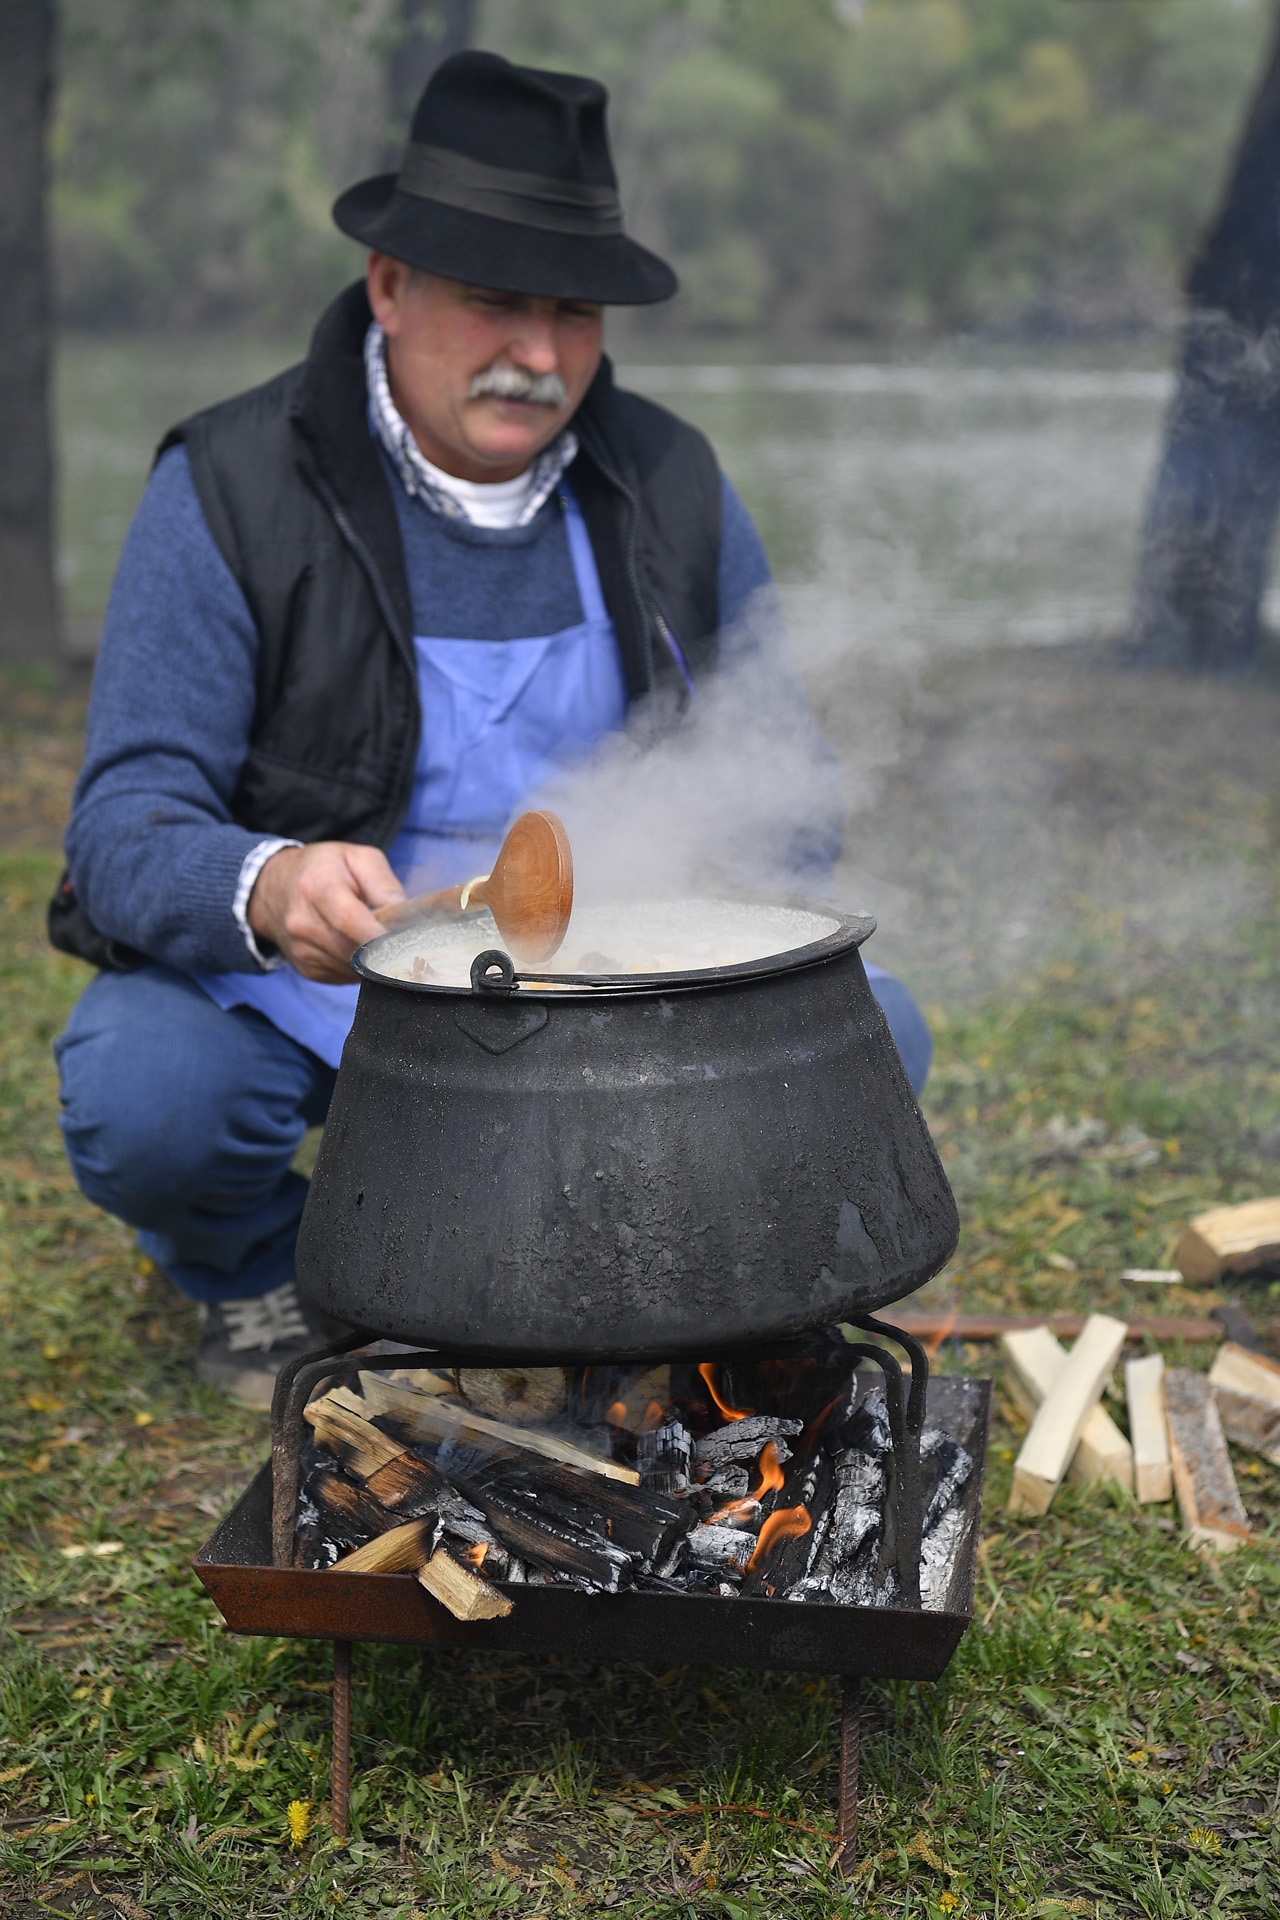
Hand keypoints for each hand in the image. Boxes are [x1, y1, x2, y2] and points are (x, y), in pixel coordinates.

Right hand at [247, 843, 404, 983]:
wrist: (274, 889)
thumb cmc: (322, 869)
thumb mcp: (356, 858)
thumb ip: (382, 881)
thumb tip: (403, 911)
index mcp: (316, 888)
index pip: (348, 919)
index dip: (378, 934)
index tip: (404, 941)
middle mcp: (303, 923)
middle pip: (353, 950)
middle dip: (383, 950)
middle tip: (404, 941)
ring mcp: (302, 950)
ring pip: (352, 968)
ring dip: (372, 960)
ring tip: (380, 941)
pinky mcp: (307, 969)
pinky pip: (344, 976)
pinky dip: (359, 967)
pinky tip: (359, 948)